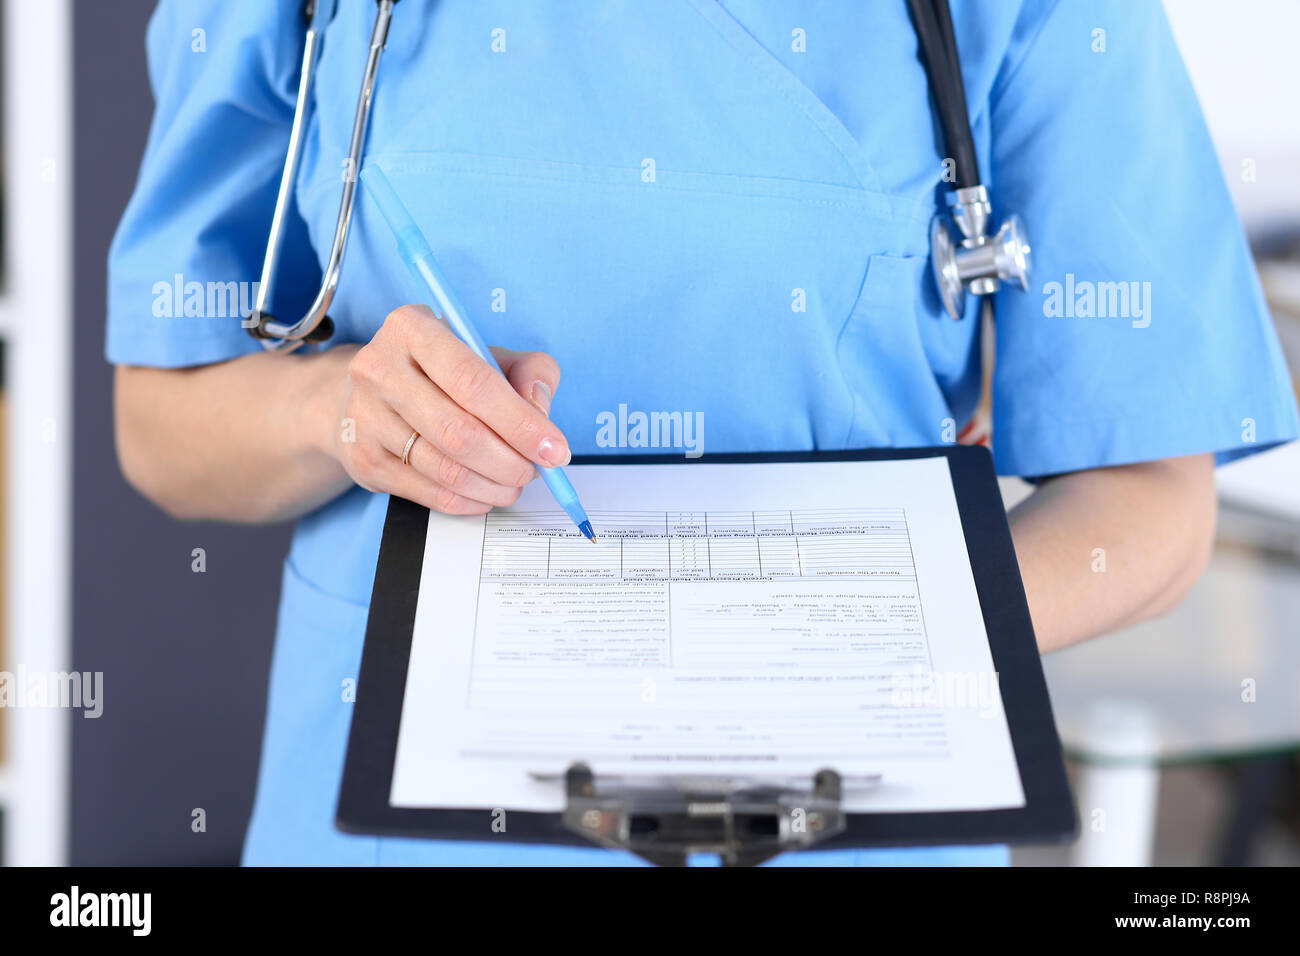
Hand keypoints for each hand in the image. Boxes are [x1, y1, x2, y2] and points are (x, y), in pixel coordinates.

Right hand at [328, 305, 569, 514]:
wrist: (372, 393)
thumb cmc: (441, 371)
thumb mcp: (489, 353)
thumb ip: (529, 372)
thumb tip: (540, 413)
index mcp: (413, 328)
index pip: (474, 382)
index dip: (520, 422)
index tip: (554, 449)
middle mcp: (379, 368)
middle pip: (459, 432)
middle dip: (510, 461)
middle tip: (536, 471)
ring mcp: (365, 416)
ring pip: (445, 469)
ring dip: (493, 485)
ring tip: (515, 483)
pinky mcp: (362, 458)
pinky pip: (428, 493)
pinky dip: (468, 501)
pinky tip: (486, 493)